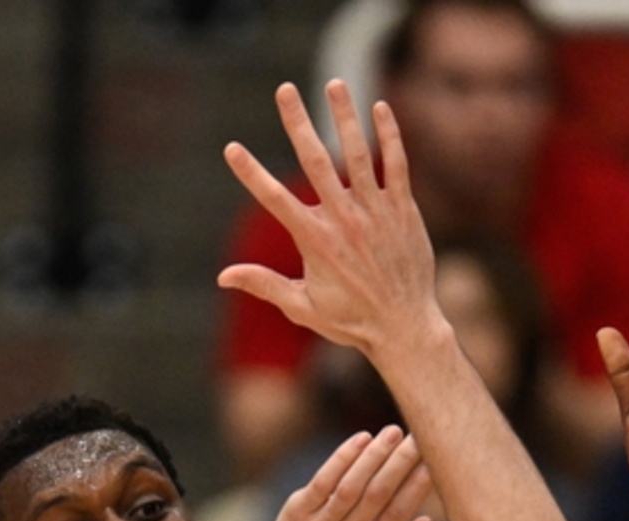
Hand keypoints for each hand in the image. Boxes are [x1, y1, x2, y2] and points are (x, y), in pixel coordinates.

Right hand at [219, 82, 442, 361]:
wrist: (405, 327)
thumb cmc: (352, 321)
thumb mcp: (303, 306)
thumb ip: (264, 284)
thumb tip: (222, 276)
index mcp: (315, 240)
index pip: (275, 199)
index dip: (250, 173)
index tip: (231, 148)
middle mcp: (344, 220)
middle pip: (315, 161)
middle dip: (297, 123)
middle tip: (284, 90)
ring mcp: (376, 211)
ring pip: (358, 154)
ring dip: (345, 116)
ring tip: (334, 84)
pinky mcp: (403, 210)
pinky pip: (396, 165)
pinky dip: (390, 137)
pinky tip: (381, 108)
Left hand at [261, 426, 435, 520]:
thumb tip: (426, 520)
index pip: (397, 516)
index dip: (416, 487)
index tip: (433, 463)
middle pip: (376, 495)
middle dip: (400, 463)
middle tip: (420, 438)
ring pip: (350, 485)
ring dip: (374, 455)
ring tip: (394, 432)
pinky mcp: (296, 513)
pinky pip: (323, 480)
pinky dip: (343, 458)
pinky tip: (363, 439)